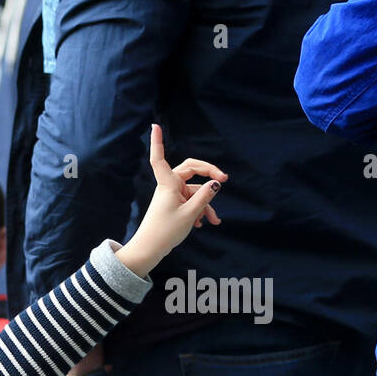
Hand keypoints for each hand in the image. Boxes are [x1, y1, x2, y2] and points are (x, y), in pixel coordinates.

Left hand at [117, 125, 225, 277]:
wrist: (150, 250)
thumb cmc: (165, 232)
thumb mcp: (190, 214)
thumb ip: (205, 197)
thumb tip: (216, 183)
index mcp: (168, 184)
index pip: (160, 158)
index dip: (157, 142)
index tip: (154, 126)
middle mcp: (169, 186)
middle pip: (192, 170)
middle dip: (209, 175)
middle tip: (226, 180)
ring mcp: (171, 195)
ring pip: (194, 191)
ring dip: (206, 204)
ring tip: (213, 221)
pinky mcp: (174, 205)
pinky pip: (190, 201)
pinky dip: (200, 210)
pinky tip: (206, 224)